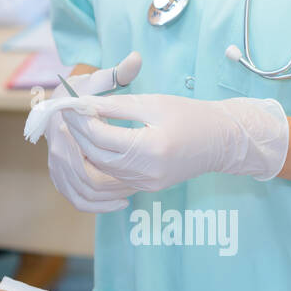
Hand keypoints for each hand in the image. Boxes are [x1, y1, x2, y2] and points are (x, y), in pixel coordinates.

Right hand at [26, 51, 143, 211]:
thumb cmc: (84, 91)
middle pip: (87, 179)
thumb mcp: (98, 80)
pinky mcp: (60, 178)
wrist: (62, 104)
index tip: (143, 160)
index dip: (117, 161)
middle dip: (115, 184)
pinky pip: (78, 199)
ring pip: (83, 193)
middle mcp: (55, 151)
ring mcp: (56, 167)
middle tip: (144, 182)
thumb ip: (117, 73)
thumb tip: (136, 59)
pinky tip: (122, 202)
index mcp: (63, 127)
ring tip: (135, 192)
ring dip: (109, 197)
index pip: (89, 152)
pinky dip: (98, 205)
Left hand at [64, 92, 288, 191]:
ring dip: (86, 148)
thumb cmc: (190, 115)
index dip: (79, 118)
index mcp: (149, 149)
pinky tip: (95, 141)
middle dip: (78, 133)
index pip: (99, 136)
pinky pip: (114, 176)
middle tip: (68, 112)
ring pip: (101, 169)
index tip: (68, 102)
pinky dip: (101, 159)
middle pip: (96, 155)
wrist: (222, 141)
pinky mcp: (146, 187)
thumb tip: (81, 102)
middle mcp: (146, 173)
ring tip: (79, 124)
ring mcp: (146, 184)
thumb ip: (115, 105)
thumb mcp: (152, 103)